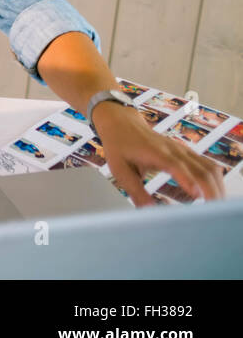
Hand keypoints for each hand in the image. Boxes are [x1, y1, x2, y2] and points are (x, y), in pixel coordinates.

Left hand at [93, 103, 226, 205]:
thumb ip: (135, 190)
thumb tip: (148, 211)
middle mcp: (175, 150)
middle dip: (211, 191)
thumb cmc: (119, 147)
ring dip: (218, 187)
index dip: (189, 181)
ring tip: (217, 208)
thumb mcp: (120, 170)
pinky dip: (216, 181)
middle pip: (202, 170)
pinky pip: (209, 166)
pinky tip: (214, 196)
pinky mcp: (188, 153)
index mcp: (156, 153)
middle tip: (212, 213)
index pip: (177, 166)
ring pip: (211, 168)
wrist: (123, 124)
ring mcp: (184, 150)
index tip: (198, 197)